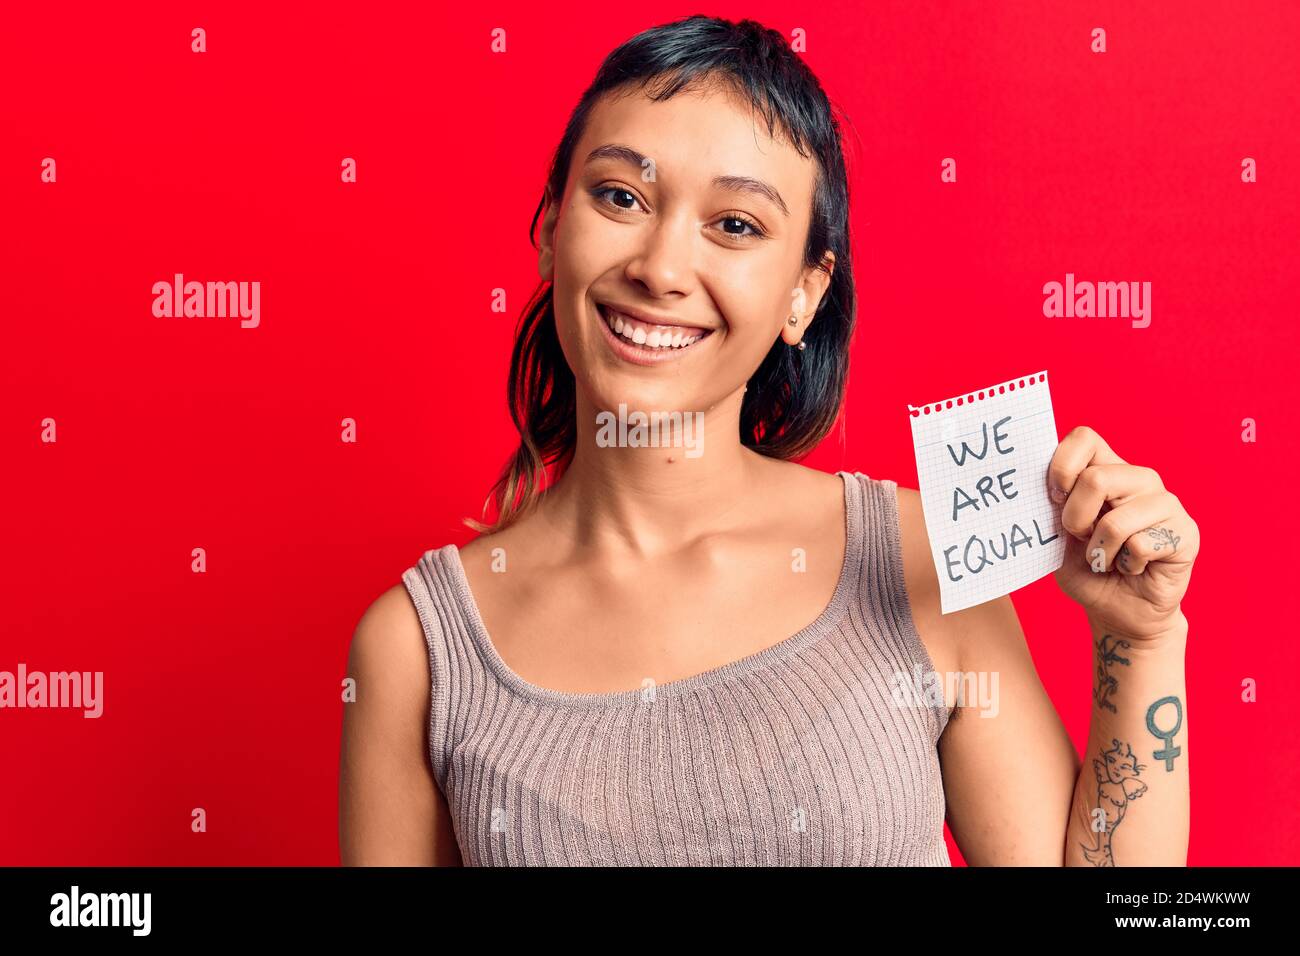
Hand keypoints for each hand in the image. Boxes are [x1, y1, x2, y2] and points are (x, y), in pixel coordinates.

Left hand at [1048, 426, 1199, 640]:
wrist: (1119, 613)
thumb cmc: (1088, 571)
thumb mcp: (1058, 539)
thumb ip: (1053, 509)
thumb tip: (1043, 489)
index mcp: (1106, 470)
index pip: (1084, 438)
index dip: (1062, 465)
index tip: (1054, 496)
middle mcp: (1139, 479)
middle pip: (1096, 478)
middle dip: (1075, 520)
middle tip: (1084, 540)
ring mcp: (1166, 503)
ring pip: (1116, 520)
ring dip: (1101, 550)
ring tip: (1109, 558)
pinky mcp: (1186, 532)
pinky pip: (1141, 545)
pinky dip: (1127, 565)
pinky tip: (1135, 567)